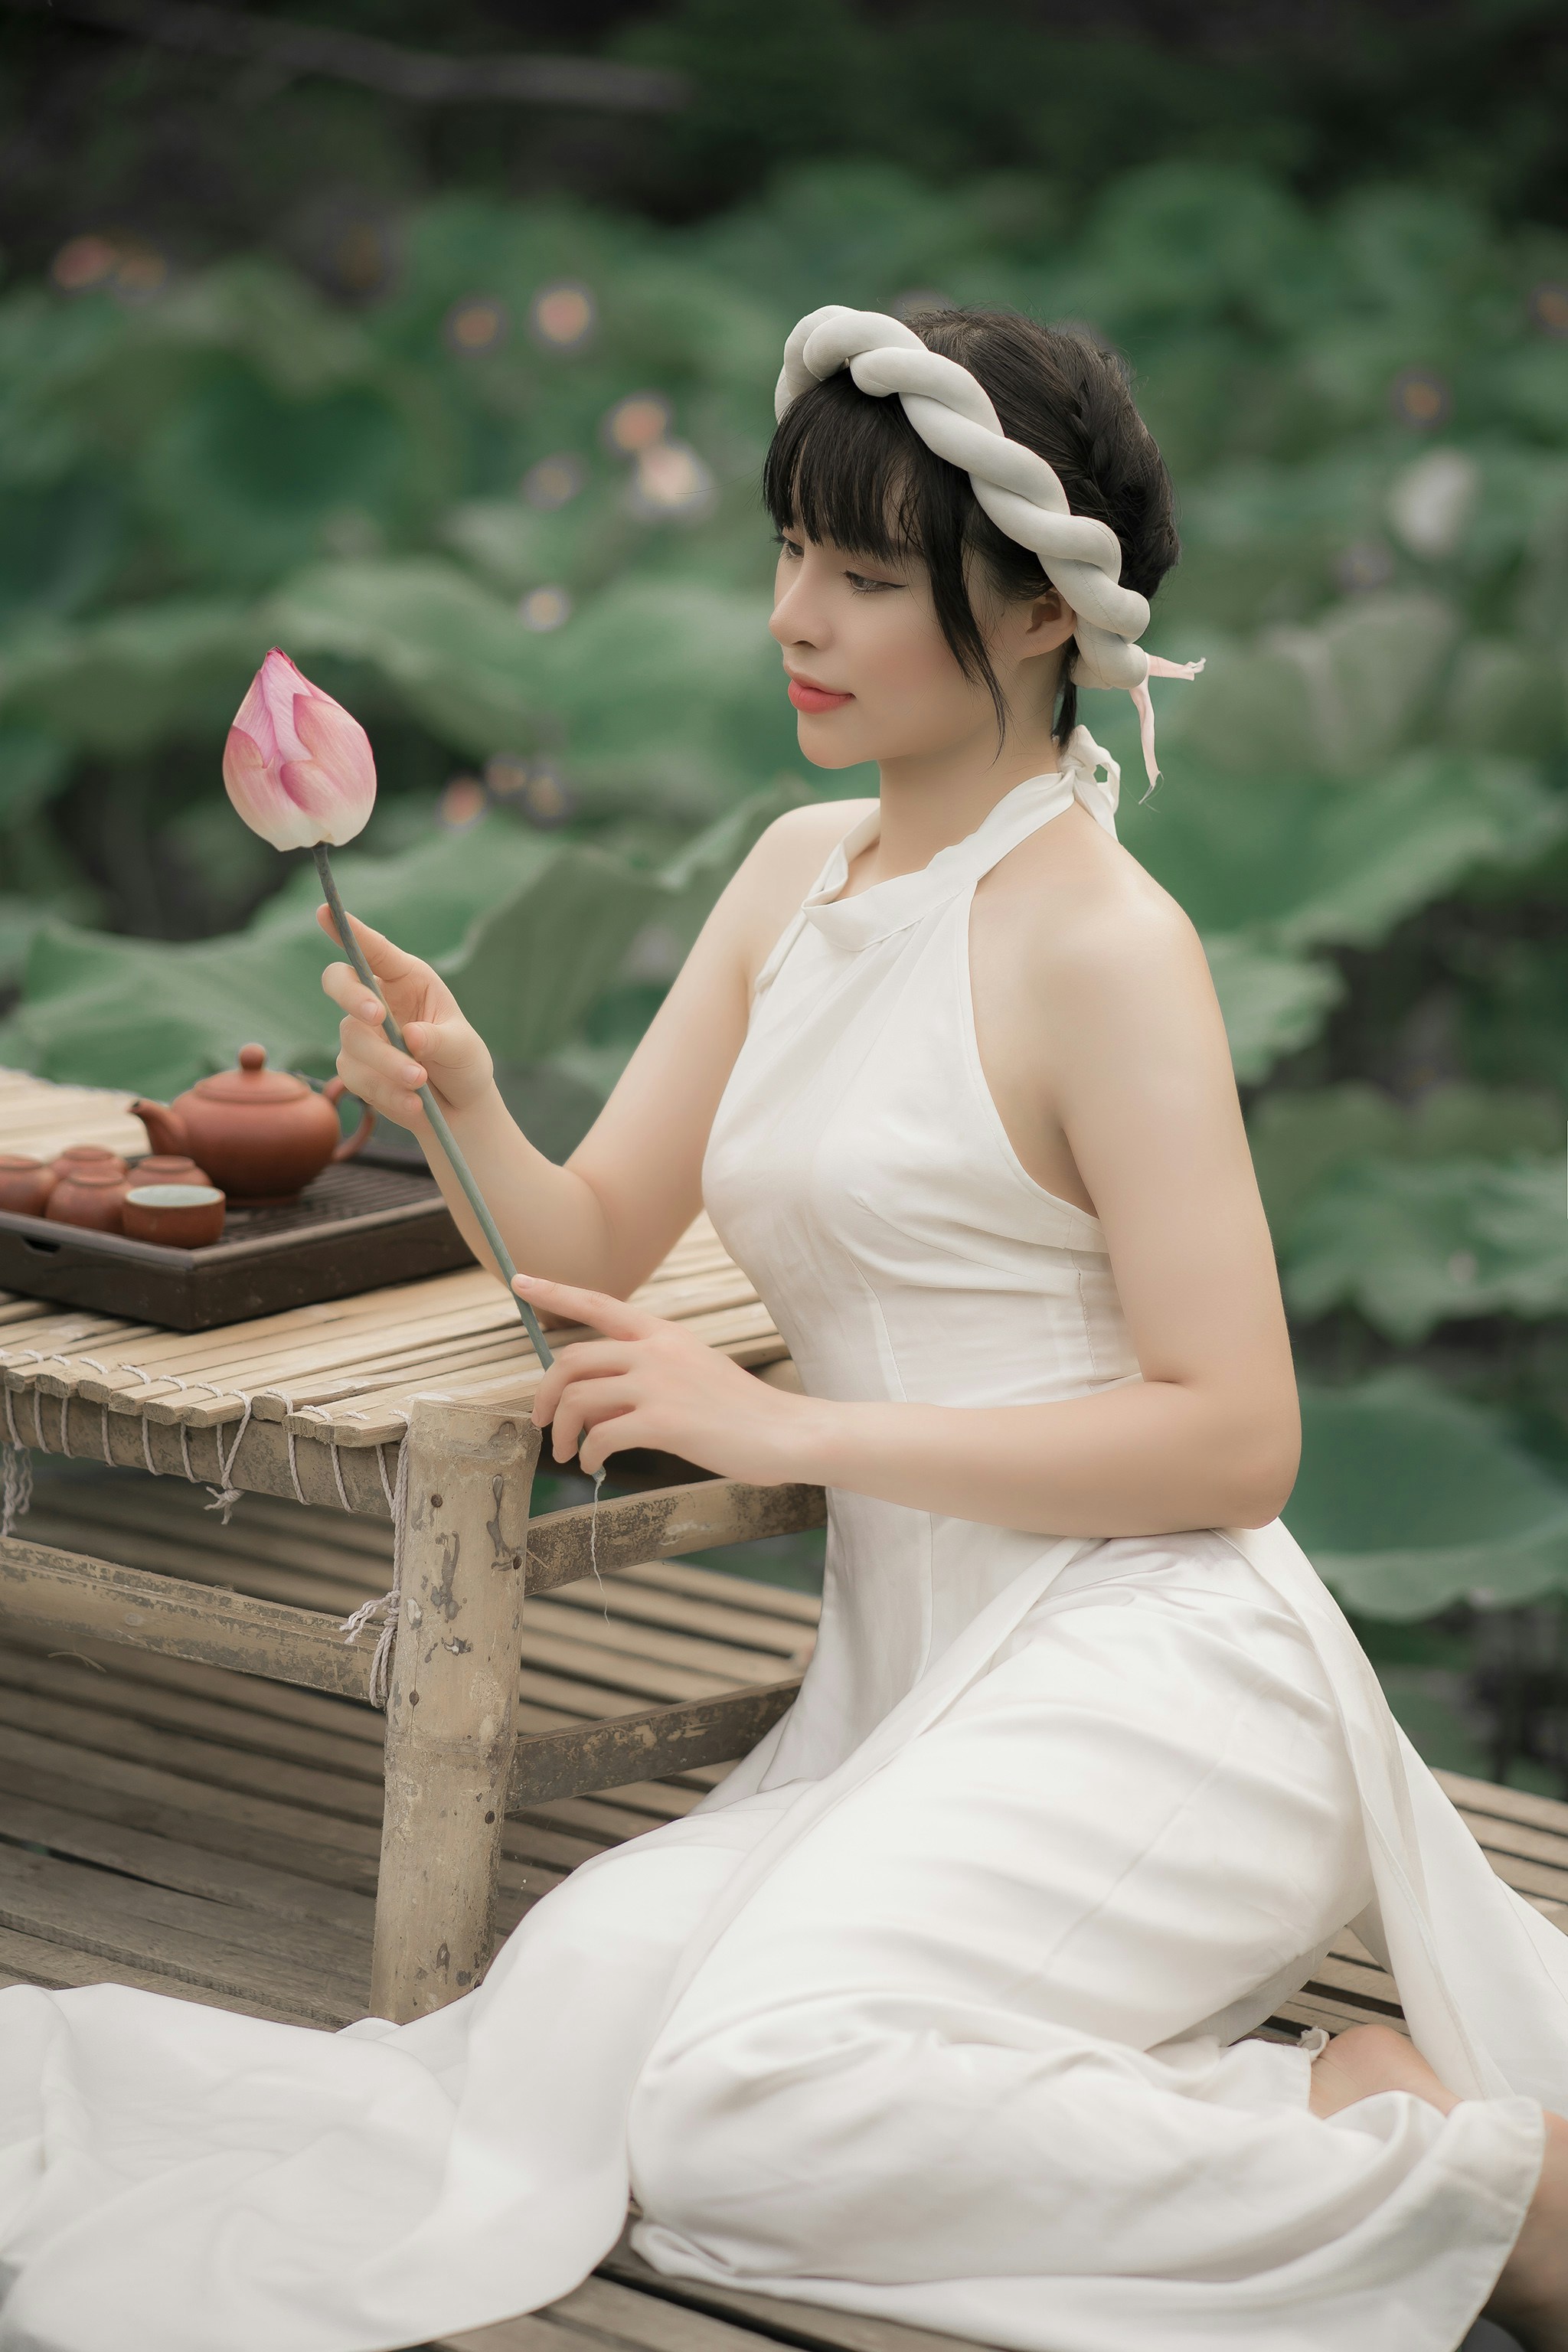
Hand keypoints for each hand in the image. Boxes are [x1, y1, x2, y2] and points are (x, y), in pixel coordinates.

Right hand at [317, 906, 493, 1128]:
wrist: (457, 1109)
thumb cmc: (463, 1063)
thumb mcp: (464, 1048)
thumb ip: (439, 1040)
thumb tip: (410, 1037)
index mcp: (407, 979)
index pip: (372, 950)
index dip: (347, 929)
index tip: (324, 910)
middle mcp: (378, 1000)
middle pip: (339, 982)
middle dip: (354, 996)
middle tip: (378, 1017)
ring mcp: (361, 1035)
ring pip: (353, 1039)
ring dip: (388, 1063)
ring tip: (420, 1082)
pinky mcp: (355, 1069)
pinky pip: (357, 1077)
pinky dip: (387, 1091)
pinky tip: (414, 1104)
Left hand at [519, 1274, 814, 1483]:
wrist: (785, 1433)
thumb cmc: (739, 1411)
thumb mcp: (693, 1372)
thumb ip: (644, 1375)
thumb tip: (594, 1401)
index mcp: (663, 1334)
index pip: (598, 1304)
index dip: (554, 1292)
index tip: (519, 1281)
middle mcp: (656, 1350)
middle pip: (572, 1359)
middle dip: (544, 1393)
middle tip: (541, 1422)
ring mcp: (659, 1384)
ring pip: (578, 1399)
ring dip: (561, 1431)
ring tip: (566, 1454)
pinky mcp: (664, 1422)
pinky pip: (601, 1436)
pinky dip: (588, 1454)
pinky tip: (596, 1466)